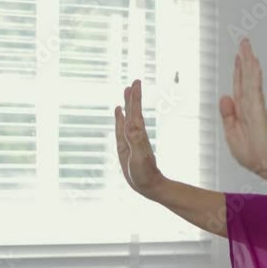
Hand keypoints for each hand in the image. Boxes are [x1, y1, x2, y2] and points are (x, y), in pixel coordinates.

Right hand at [115, 79, 165, 199]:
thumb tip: (131, 125)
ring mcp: (130, 138)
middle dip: (133, 96)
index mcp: (138, 134)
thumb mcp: (139, 157)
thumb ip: (136, 141)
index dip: (135, 97)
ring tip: (126, 90)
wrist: (148, 185)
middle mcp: (135, 133)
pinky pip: (120, 127)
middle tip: (134, 82)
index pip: (136, 111)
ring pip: (127, 116)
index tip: (136, 82)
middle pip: (133, 110)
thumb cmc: (144, 173)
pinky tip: (118, 111)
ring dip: (127, 103)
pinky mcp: (124, 145)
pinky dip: (119, 117)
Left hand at [220, 37, 266, 176]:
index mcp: (242, 111)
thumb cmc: (253, 154)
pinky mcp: (258, 111)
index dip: (238, 70)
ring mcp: (255, 107)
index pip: (239, 86)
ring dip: (248, 62)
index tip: (239, 56)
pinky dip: (254, 76)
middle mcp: (249, 105)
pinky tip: (254, 64)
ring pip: (250, 79)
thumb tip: (224, 96)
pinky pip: (254, 89)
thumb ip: (228, 115)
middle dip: (244, 59)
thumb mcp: (232, 134)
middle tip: (244, 42)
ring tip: (247, 46)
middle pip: (245, 78)